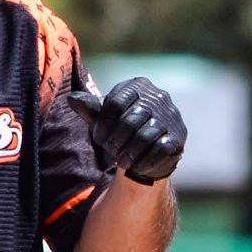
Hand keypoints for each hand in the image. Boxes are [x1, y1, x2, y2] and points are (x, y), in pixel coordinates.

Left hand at [67, 77, 185, 183]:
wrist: (147, 150)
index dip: (103, 123)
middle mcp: (158, 97)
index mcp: (137, 86)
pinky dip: (145, 160)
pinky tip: (136, 166)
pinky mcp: (179, 136)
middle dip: (116, 140)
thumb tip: (72, 99)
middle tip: (110, 152)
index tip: (98, 139)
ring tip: (121, 163)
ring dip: (129, 153)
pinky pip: (161, 149)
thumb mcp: (104, 118)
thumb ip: (89, 108)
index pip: (116, 102)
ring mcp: (171, 116)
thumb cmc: (121, 130)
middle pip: (130, 120)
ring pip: (145, 136)